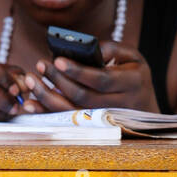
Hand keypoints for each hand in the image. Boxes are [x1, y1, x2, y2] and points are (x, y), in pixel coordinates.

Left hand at [17, 40, 160, 113]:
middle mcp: (120, 105)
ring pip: (72, 112)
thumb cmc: (135, 76)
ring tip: (30, 80)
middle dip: (58, 81)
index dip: (78, 71)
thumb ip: (111, 48)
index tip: (58, 60)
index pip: (101, 79)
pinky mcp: (92, 128)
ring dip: (47, 97)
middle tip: (40, 65)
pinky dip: (46, 113)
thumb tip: (83, 50)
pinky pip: (66, 122)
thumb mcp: (132, 57)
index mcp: (132, 83)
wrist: (145, 110)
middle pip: (83, 96)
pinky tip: (30, 104)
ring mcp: (105, 120)